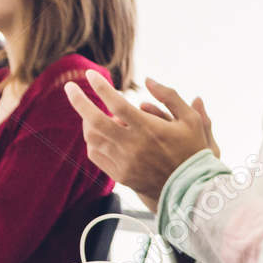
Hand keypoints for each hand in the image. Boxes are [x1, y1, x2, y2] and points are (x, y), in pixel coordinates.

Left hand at [65, 72, 214, 208]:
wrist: (191, 188)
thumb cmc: (192, 150)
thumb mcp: (191, 119)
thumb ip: (169, 96)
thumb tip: (148, 80)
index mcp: (149, 129)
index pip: (117, 103)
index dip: (100, 87)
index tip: (90, 74)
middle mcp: (133, 146)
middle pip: (95, 120)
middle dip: (78, 101)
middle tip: (70, 88)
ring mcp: (124, 162)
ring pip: (92, 138)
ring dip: (86, 121)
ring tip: (89, 112)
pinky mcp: (120, 175)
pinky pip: (96, 155)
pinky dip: (92, 141)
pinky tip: (97, 133)